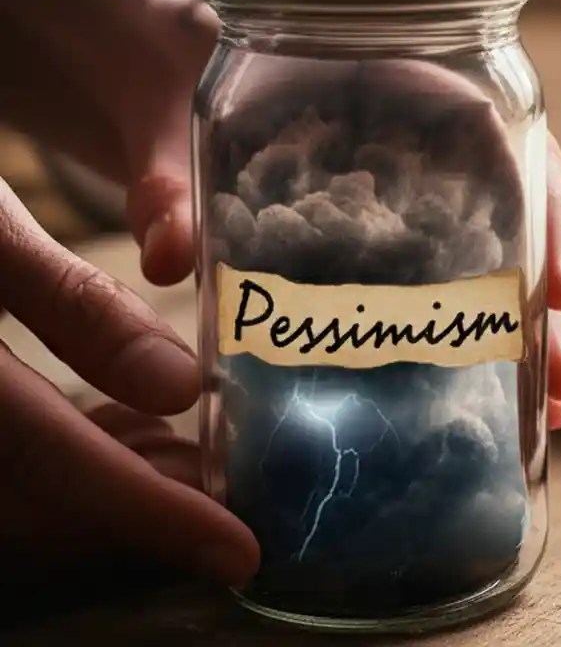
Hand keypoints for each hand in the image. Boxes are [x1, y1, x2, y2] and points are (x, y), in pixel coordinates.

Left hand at [0, 0, 560, 423]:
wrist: (145, 70)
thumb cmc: (170, 61)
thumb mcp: (166, 107)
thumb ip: (168, 177)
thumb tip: (174, 257)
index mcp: (397, 87)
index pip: (504, 145)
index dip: (546, 211)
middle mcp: (421, 149)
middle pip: (519, 222)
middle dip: (548, 305)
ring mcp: (410, 203)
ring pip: (494, 265)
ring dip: (527, 337)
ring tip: (552, 409)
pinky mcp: (380, 250)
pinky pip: (441, 292)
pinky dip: (471, 343)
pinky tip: (493, 401)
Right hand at [0, 181, 257, 595]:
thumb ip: (77, 306)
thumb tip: (183, 387)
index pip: (47, 460)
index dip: (148, 515)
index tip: (237, 554)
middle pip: (24, 505)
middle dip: (131, 509)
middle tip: (214, 484)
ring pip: (7, 506)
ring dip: (94, 497)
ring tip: (178, 460)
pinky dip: (51, 474)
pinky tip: (110, 433)